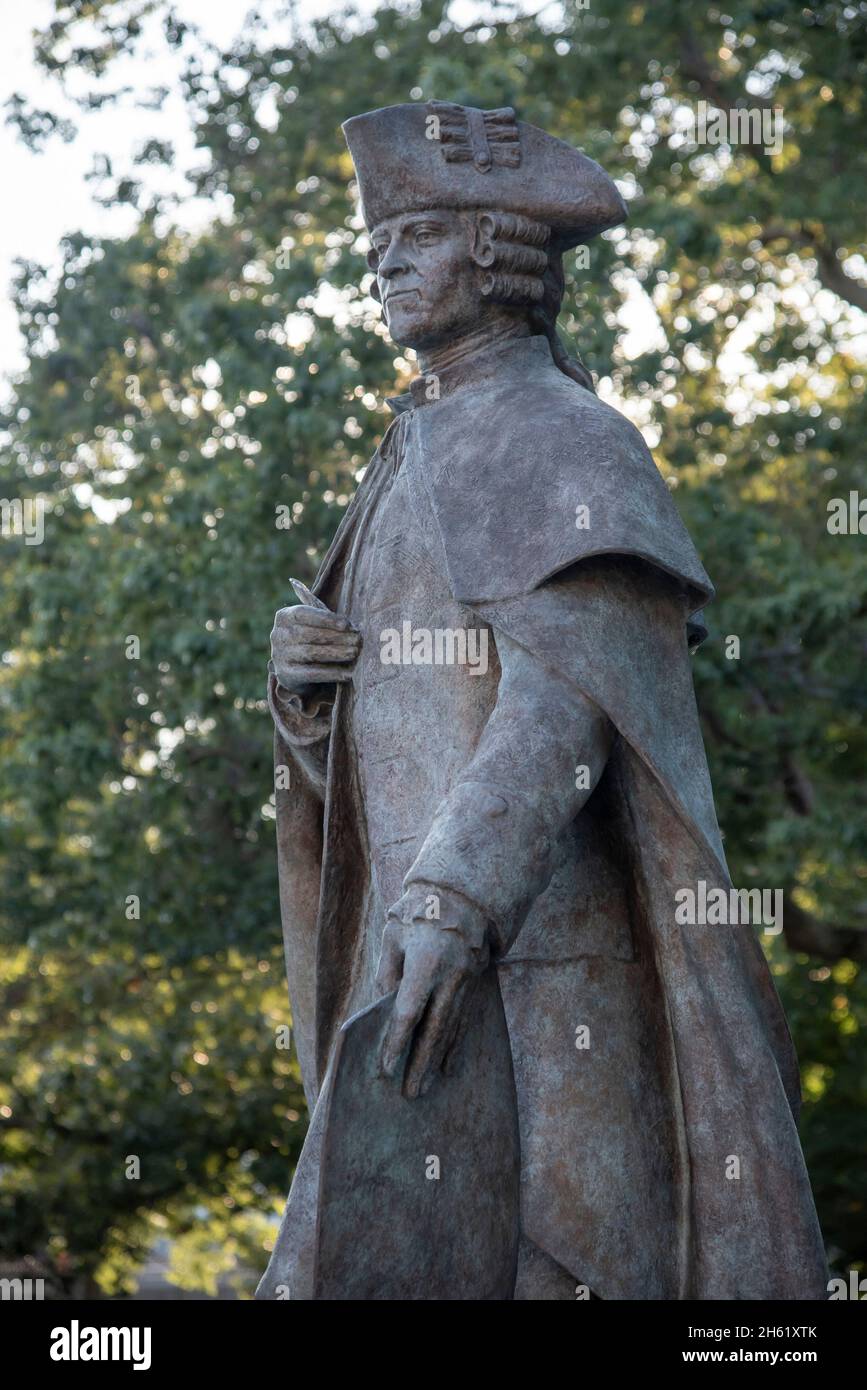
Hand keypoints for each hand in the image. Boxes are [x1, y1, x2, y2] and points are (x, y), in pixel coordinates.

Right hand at [270, 602, 360, 692]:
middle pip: (309, 634)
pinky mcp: (286, 674)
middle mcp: (278, 635)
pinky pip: (311, 673)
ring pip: (311, 653)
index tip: (347, 625)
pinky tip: (346, 674)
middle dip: (336, 637)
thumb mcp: (311, 624)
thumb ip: (324, 616)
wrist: (293, 671)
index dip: (326, 619)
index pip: (304, 614)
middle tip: (357, 640)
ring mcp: (280, 655)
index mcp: (284, 617)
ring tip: (354, 653)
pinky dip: (330, 673)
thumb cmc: (308, 640)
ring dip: (336, 653)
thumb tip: (349, 624)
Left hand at [376, 886, 489, 1098]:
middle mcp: (450, 977)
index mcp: (425, 962)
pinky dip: (455, 1045)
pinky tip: (448, 1065)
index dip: (397, 1041)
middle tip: (410, 1093)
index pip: (409, 1011)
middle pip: (434, 1029)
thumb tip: (383, 1008)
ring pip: (451, 1029)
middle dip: (420, 1063)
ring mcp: (466, 982)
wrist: (465, 895)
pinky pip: (464, 1020)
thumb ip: (387, 972)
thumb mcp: (394, 934)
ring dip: (437, 1060)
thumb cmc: (419, 912)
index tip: (386, 1067)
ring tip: (424, 1086)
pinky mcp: (475, 983)